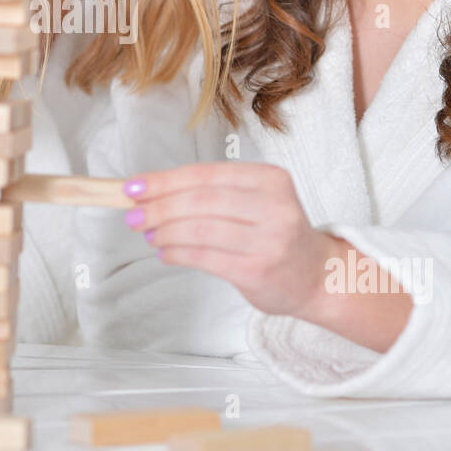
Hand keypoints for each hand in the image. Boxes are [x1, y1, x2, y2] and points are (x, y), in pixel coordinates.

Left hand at [122, 162, 334, 319]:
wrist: (318, 275)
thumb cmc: (275, 234)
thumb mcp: (255, 201)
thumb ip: (210, 193)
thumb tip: (149, 192)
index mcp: (271, 179)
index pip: (206, 175)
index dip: (165, 180)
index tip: (134, 186)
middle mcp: (275, 206)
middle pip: (201, 201)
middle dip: (159, 206)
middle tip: (133, 213)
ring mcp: (269, 240)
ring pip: (200, 229)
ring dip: (164, 231)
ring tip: (148, 233)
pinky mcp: (258, 271)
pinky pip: (204, 257)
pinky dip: (177, 253)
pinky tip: (165, 251)